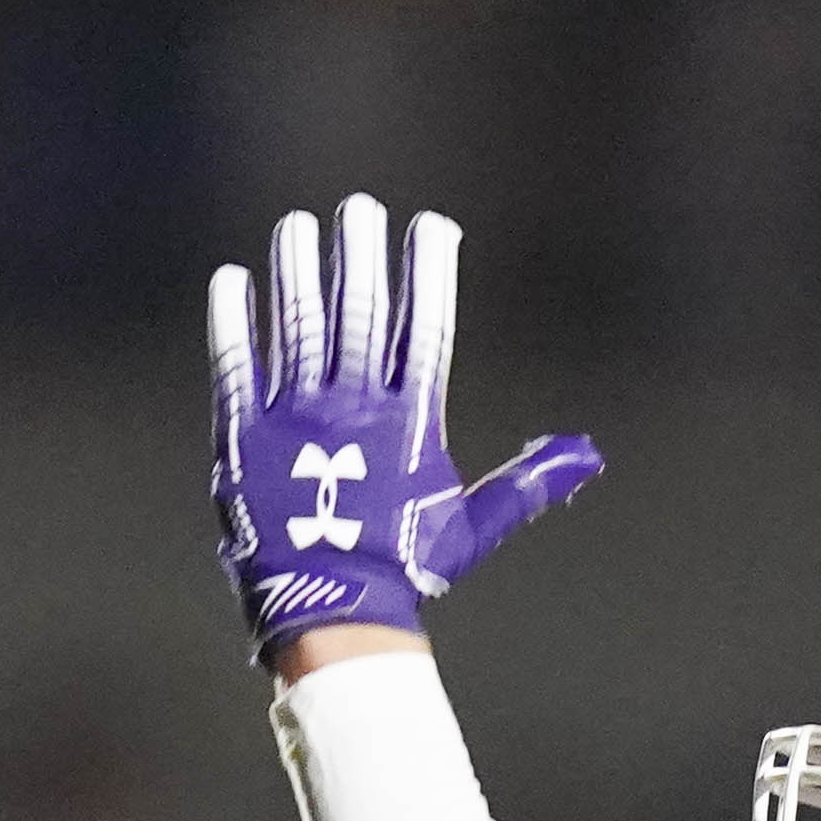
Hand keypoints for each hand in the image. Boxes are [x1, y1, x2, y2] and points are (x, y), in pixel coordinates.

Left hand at [210, 194, 602, 663]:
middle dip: (361, 255)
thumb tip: (587, 456)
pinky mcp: (245, 435)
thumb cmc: (406, 570)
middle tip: (360, 208)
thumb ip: (524, 483)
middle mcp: (354, 407)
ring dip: (297, 271)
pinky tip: (233, 281)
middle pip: (358, 311)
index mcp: (410, 421)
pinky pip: (236, 364)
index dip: (428, 273)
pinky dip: (234, 321)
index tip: (431, 227)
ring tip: (298, 228)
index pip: (422, 327)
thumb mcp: (471, 524)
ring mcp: (296, 416)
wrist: (334, 612)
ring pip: (298, 324)